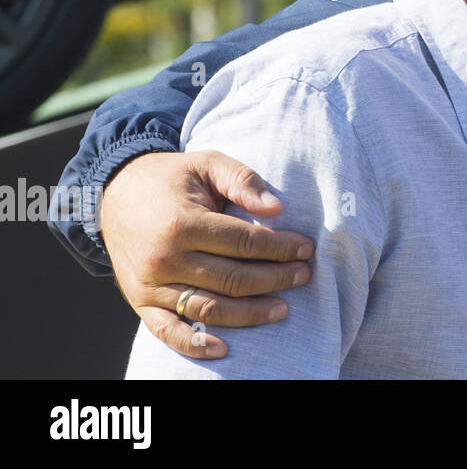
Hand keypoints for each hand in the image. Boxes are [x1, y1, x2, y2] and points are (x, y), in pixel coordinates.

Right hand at [100, 149, 314, 358]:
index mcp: (182, 223)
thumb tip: (277, 209)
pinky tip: (225, 349)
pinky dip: (195, 344)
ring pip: (209, 309)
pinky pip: (167, 331)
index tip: (306, 249)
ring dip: (251, 313)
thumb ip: (243, 180)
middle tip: (303, 275)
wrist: (115, 192)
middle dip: (275, 279)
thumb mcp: (207, 162)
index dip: (280, 248)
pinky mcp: (139, 301)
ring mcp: (150, 285)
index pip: (244, 243)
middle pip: (233, 279)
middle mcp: (165, 259)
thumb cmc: (171, 177)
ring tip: (283, 308)